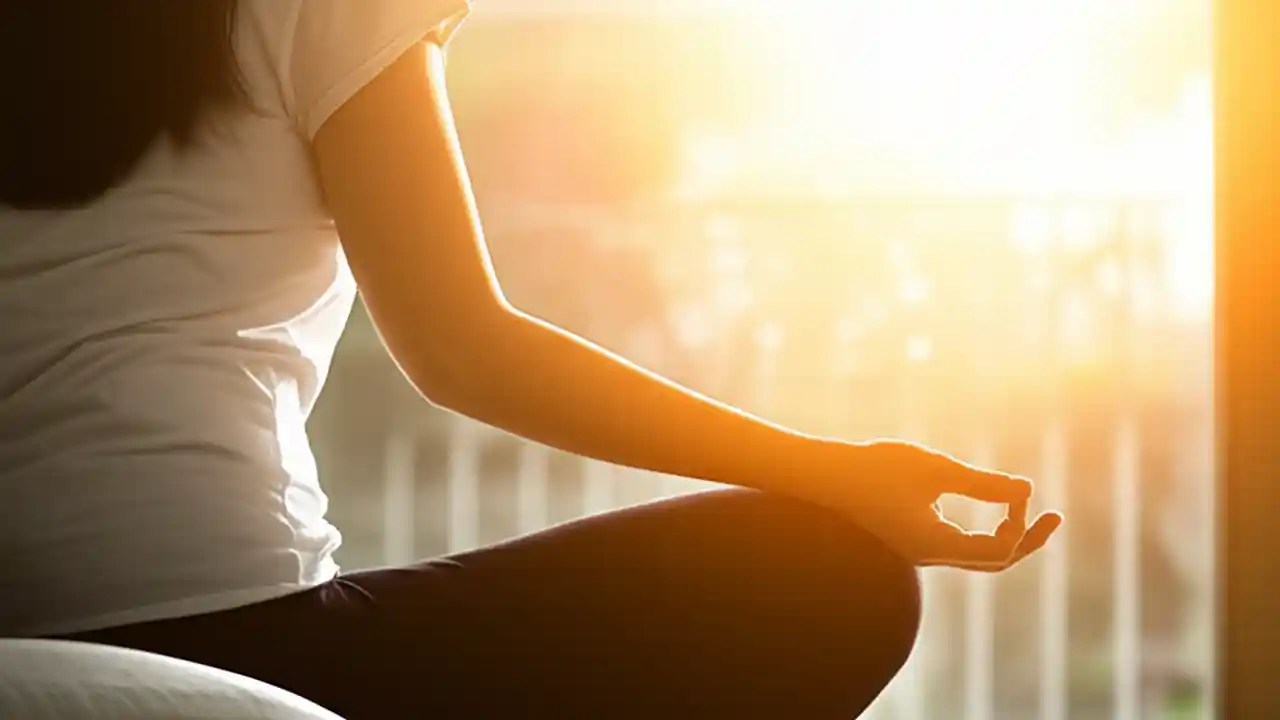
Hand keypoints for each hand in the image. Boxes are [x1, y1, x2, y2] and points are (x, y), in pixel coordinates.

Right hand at [810, 439, 1062, 571]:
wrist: (821, 476)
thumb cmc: (873, 468)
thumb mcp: (932, 469)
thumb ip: (981, 482)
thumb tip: (1028, 488)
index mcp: (935, 545)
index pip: (999, 550)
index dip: (1020, 522)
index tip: (1017, 489)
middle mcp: (929, 555)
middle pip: (992, 561)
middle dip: (1025, 539)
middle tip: (1054, 517)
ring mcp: (917, 550)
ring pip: (974, 555)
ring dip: (1003, 535)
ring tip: (1023, 510)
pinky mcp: (908, 538)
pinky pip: (955, 544)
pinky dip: (979, 531)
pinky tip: (984, 508)